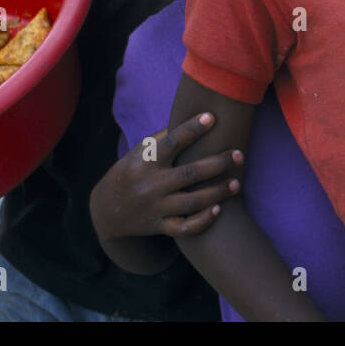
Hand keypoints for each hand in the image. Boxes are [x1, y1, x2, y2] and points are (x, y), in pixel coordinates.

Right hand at [91, 113, 242, 242]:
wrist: (105, 211)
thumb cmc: (130, 172)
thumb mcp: (138, 152)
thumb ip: (162, 138)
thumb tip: (191, 118)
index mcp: (145, 161)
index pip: (171, 142)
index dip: (191, 129)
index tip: (212, 117)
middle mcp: (150, 184)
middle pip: (190, 173)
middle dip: (218, 163)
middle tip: (239, 154)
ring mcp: (155, 207)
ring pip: (192, 201)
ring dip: (218, 192)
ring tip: (237, 182)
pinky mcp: (158, 227)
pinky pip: (184, 228)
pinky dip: (202, 221)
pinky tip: (218, 210)